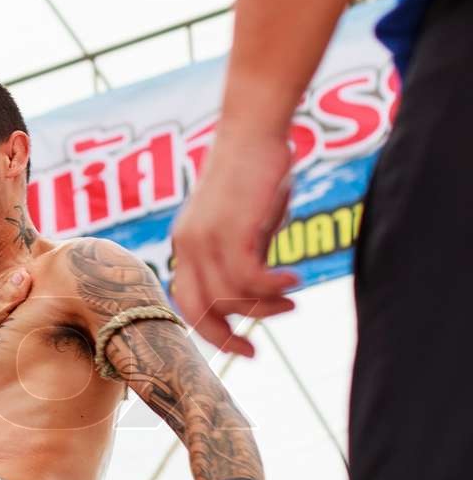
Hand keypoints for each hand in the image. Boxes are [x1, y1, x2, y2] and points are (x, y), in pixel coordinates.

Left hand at [169, 123, 298, 356]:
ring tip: (291, 300)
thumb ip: (247, 256)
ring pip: (230, 297)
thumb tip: (260, 292)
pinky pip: (248, 277)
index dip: (208, 330)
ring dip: (264, 308)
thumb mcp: (247, 224)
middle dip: (227, 335)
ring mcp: (206, 238)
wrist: (254, 130)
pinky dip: (273, 287)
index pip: (186, 301)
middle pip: (199, 309)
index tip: (240, 346)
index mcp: (185, 246)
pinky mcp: (232, 229)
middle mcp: (187, 245)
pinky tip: (295, 280)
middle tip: (256, 349)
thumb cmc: (256, 173)